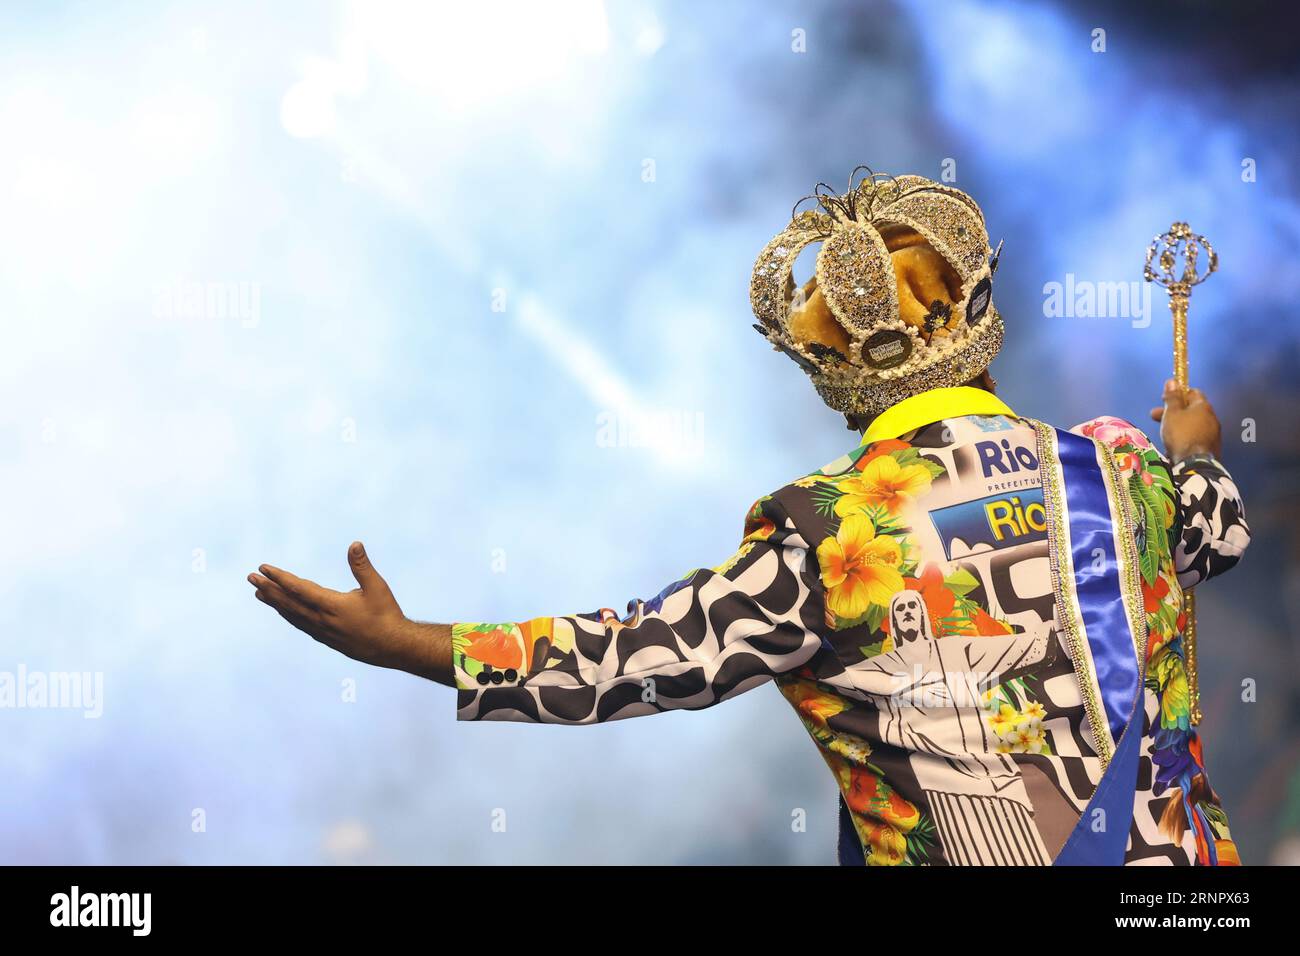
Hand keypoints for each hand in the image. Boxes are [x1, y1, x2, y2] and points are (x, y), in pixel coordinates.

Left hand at [248, 542, 439, 678]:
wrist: (393, 647)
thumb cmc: (387, 615)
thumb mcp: (377, 587)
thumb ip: (362, 566)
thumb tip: (354, 544)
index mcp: (332, 606)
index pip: (299, 589)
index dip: (280, 578)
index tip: (263, 568)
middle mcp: (323, 620)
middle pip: (289, 603)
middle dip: (269, 589)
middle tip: (251, 578)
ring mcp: (323, 632)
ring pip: (292, 616)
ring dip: (275, 603)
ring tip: (259, 593)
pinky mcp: (327, 639)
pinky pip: (301, 625)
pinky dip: (288, 616)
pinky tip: (284, 612)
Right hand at [1150, 378, 1221, 460]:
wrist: (1195, 464)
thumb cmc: (1181, 434)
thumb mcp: (1171, 413)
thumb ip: (1172, 398)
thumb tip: (1172, 381)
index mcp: (1203, 406)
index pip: (1192, 392)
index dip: (1178, 393)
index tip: (1164, 399)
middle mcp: (1211, 417)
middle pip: (1191, 409)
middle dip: (1173, 411)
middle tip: (1156, 416)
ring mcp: (1213, 433)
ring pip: (1193, 424)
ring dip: (1178, 425)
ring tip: (1164, 432)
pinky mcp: (1211, 447)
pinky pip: (1195, 436)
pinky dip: (1185, 437)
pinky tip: (1175, 444)